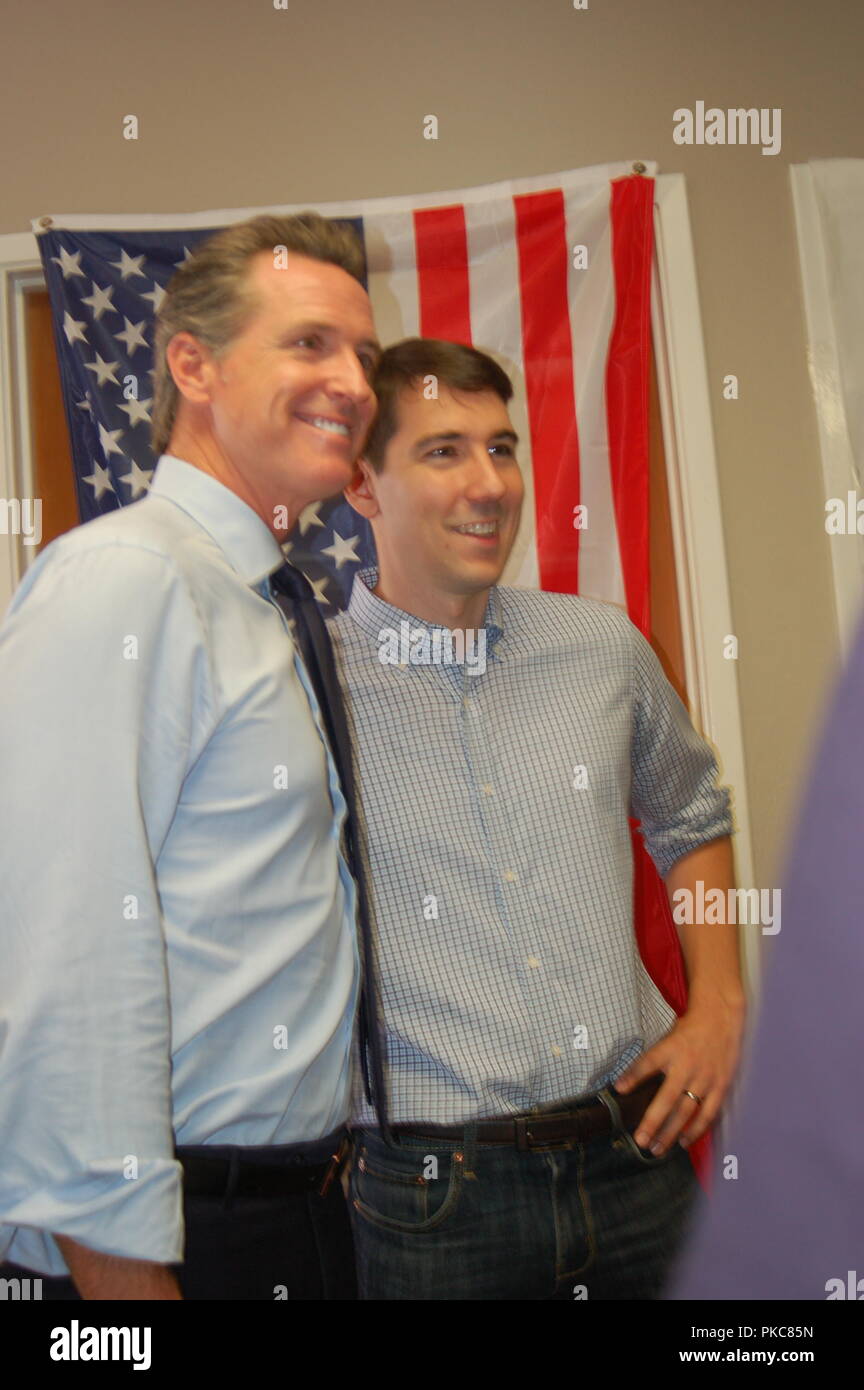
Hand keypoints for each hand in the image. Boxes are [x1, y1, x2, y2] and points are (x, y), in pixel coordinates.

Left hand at [612, 995, 744, 1154]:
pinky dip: (696, 1130)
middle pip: (667, 1098)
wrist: (722, 1018)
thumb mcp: (667, 1037)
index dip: (633, 1075)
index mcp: (670, 1049)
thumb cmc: (690, 1029)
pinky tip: (684, 1142)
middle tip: (640, 1141)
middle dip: (652, 1122)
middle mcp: (687, 1065)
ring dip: (671, 1133)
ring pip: (686, 1112)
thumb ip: (654, 1059)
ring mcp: (705, 1078)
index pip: (647, 1063)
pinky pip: (708, 1113)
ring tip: (657, 1148)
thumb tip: (630, 1082)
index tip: (619, 1089)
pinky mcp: (720, 1085)